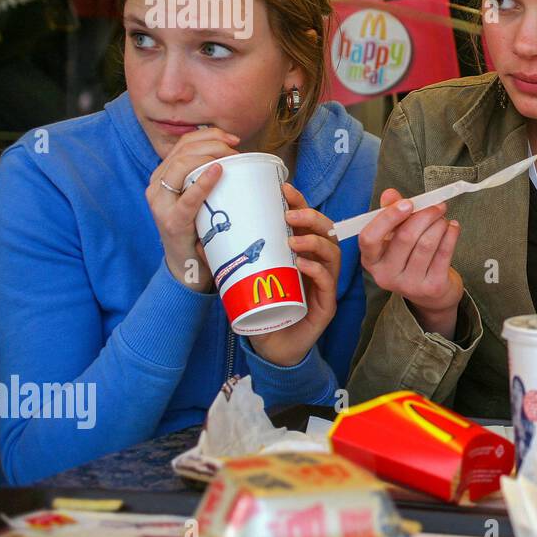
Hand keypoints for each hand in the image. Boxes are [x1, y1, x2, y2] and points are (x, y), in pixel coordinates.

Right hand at [145, 127, 239, 290]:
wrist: (188, 266)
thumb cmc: (199, 227)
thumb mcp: (200, 196)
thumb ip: (207, 177)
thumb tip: (236, 154)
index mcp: (163, 174)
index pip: (183, 143)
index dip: (209, 135)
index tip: (234, 140)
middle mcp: (156, 185)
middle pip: (184, 150)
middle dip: (214, 144)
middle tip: (238, 153)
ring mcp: (161, 203)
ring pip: (182, 165)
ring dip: (211, 157)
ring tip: (232, 161)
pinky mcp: (172, 221)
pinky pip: (188, 197)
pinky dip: (204, 182)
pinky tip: (218, 171)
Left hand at [247, 184, 341, 366]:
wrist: (271, 347)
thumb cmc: (261, 310)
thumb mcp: (246, 278)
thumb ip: (232, 259)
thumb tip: (204, 237)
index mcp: (302, 252)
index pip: (307, 221)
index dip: (299, 202)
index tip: (283, 188)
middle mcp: (318, 263)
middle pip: (326, 231)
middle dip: (310, 217)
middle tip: (289, 214)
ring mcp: (325, 284)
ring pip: (332, 253)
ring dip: (314, 241)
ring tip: (292, 240)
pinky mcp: (326, 304)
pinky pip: (328, 281)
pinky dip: (316, 269)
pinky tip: (301, 263)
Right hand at [357, 187, 463, 336]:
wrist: (431, 294)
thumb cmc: (409, 258)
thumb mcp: (395, 237)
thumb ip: (390, 213)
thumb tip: (390, 194)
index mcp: (371, 260)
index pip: (369, 238)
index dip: (388, 218)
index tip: (408, 203)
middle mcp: (386, 275)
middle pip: (405, 237)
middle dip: (424, 215)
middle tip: (437, 206)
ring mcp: (409, 284)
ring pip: (426, 243)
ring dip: (439, 224)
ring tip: (443, 218)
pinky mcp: (432, 287)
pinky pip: (444, 253)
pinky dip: (451, 235)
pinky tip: (453, 227)